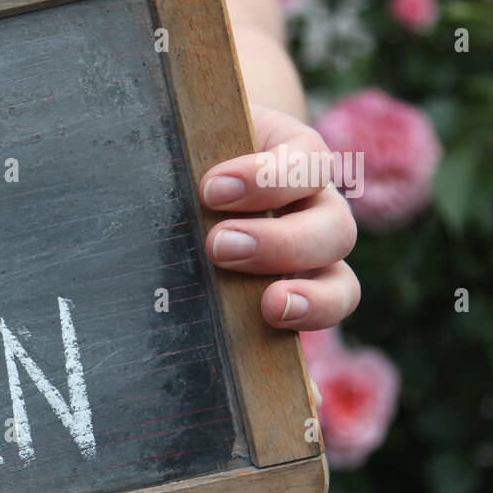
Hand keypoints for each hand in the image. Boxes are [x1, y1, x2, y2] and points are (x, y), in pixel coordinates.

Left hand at [199, 103, 359, 330]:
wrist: (191, 163)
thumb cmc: (190, 150)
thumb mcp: (191, 141)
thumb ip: (185, 152)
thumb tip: (152, 173)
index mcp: (295, 158)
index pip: (307, 162)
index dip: (267, 178)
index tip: (210, 189)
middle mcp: (314, 210)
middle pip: (333, 229)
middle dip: (278, 242)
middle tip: (219, 245)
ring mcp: (312, 260)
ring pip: (341, 283)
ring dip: (309, 298)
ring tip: (269, 306)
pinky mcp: (298, 296)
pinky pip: (320, 319)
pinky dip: (306, 333)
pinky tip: (280, 351)